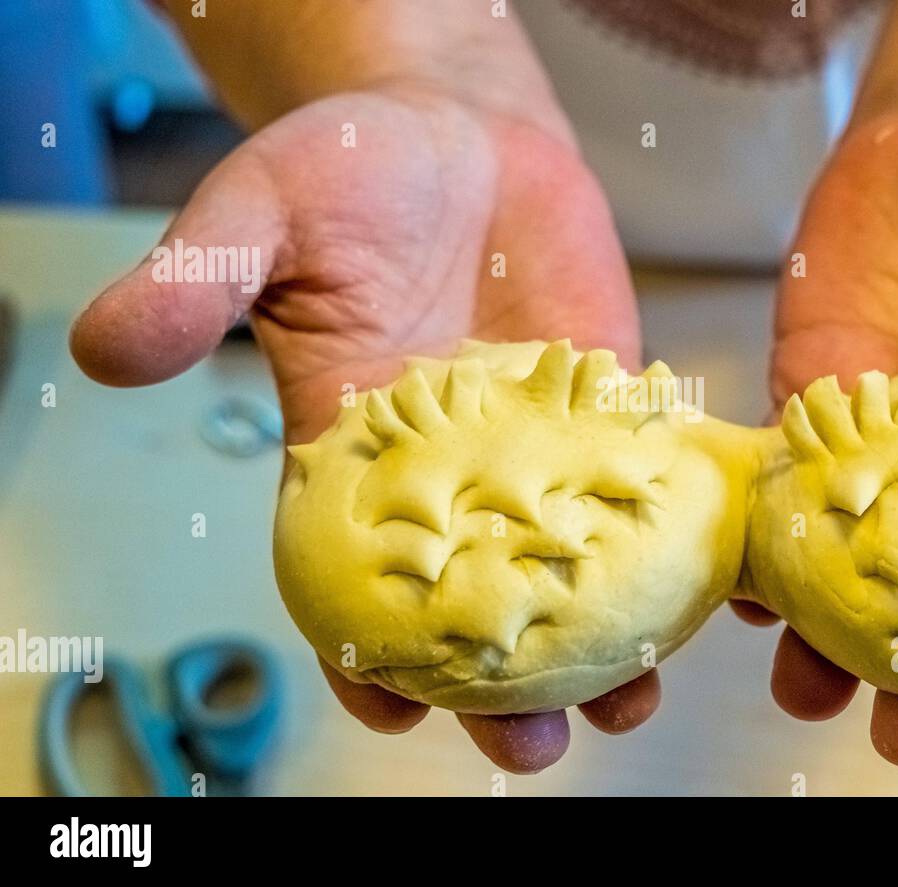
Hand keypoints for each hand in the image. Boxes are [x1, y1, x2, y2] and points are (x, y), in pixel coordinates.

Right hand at [70, 84, 656, 773]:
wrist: (457, 126)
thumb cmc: (347, 168)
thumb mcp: (258, 213)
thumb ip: (196, 281)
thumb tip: (104, 348)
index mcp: (352, 448)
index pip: (352, 576)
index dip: (364, 651)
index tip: (392, 709)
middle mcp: (450, 466)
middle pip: (474, 598)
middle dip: (500, 681)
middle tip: (533, 749)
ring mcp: (539, 442)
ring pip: (569, 563)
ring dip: (601, 636)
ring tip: (632, 696)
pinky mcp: (611, 404)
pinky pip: (645, 482)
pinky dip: (674, 537)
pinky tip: (704, 592)